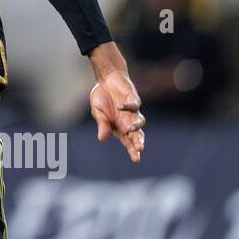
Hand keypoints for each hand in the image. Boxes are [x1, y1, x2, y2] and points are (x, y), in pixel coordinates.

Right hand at [87, 42, 144, 162]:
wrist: (105, 79)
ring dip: (137, 126)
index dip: (133, 150)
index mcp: (118, 128)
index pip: (128, 142)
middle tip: (139, 148)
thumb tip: (102, 139)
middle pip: (137, 135)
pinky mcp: (134, 99)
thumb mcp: (97, 112)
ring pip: (140, 122)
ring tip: (131, 129)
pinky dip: (128, 106)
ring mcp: (132, 111)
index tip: (137, 159)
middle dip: (138, 142)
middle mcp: (128, 121)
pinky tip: (120, 106)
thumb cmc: (101, 97)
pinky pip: (134, 105)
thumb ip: (102, 124)